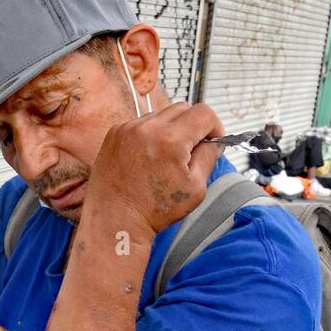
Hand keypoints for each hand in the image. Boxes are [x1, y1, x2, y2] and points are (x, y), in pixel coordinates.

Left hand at [84, 101, 225, 237]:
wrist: (114, 221)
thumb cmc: (152, 211)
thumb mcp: (195, 188)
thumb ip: (209, 157)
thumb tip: (216, 142)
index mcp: (170, 141)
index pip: (204, 113)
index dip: (214, 126)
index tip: (213, 139)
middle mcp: (147, 129)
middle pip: (184, 109)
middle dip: (193, 127)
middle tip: (191, 151)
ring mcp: (128, 128)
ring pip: (162, 115)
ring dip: (171, 130)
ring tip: (166, 159)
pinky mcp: (115, 133)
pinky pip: (142, 123)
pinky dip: (150, 135)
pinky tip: (148, 158)